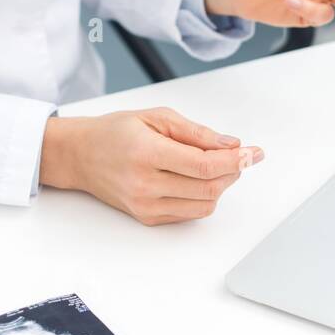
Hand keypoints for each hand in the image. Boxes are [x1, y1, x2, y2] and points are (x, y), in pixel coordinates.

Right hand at [39, 107, 263, 224]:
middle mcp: (145, 184)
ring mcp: (145, 205)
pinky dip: (204, 197)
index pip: (204, 164)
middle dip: (233, 172)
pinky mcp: (147, 217)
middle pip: (209, 188)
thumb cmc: (115, 131)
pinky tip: (200, 179)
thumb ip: (195, 132)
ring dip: (221, 185)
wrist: (81, 155)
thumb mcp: (156, 117)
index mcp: (147, 153)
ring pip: (204, 205)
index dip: (236, 160)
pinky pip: (190, 214)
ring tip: (218, 165)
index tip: (254, 152)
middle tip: (240, 156)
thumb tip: (230, 145)